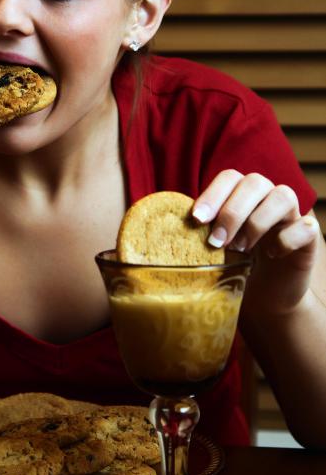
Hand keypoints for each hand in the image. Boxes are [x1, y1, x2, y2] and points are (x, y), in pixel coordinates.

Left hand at [193, 170, 320, 313]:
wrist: (264, 297)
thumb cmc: (234, 266)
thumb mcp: (211, 249)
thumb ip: (196, 234)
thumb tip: (166, 230)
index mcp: (241, 195)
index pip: (229, 178)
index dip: (213, 194)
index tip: (196, 220)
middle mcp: (267, 197)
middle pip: (254, 182)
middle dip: (232, 212)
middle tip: (217, 243)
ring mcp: (290, 215)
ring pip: (283, 196)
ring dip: (257, 222)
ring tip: (241, 250)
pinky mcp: (309, 237)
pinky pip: (305, 226)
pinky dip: (286, 239)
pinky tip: (271, 255)